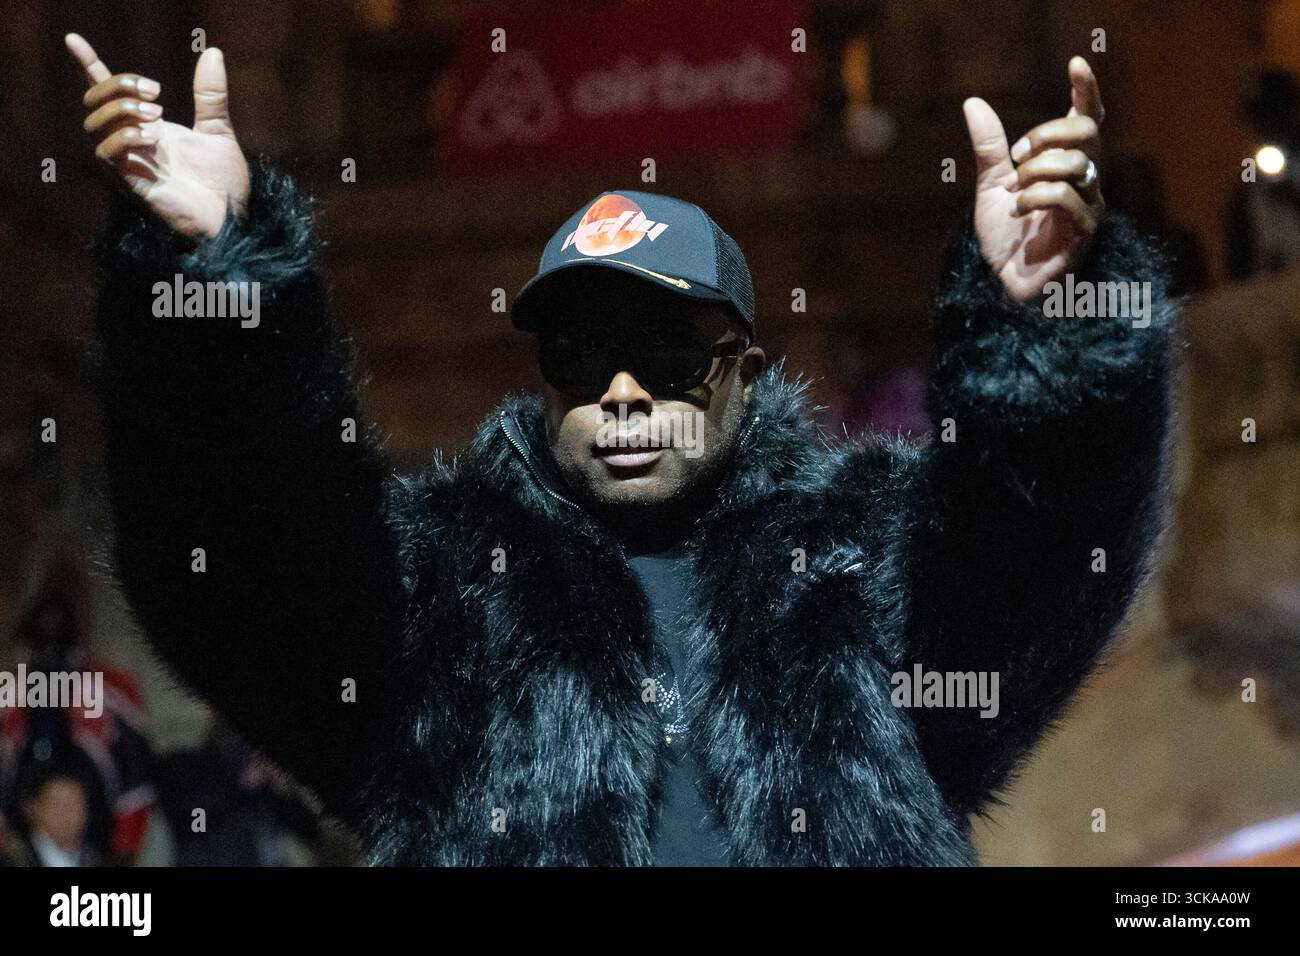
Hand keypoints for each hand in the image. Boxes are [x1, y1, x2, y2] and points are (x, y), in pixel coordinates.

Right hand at [65, 33, 249, 239]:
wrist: (231, 219)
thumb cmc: (223, 184)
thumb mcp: (218, 130)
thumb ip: (210, 94)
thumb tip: (212, 52)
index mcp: (146, 128)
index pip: (107, 93)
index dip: (89, 64)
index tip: (74, 39)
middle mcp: (130, 144)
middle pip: (94, 101)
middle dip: (118, 86)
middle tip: (156, 92)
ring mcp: (127, 164)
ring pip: (94, 125)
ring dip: (122, 110)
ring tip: (157, 116)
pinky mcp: (129, 184)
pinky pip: (106, 154)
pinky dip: (124, 137)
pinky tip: (151, 138)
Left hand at [963, 56, 1105, 301]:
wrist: (1002, 283)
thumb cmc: (1006, 238)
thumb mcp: (991, 185)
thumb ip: (990, 147)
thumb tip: (973, 102)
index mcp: (1067, 166)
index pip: (1087, 121)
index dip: (1086, 92)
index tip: (1075, 64)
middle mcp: (1086, 182)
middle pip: (1085, 134)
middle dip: (1045, 135)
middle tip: (1015, 156)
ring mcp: (1089, 206)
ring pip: (1071, 164)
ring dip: (1033, 173)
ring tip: (1016, 194)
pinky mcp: (1082, 232)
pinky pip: (1063, 197)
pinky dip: (1033, 198)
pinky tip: (1018, 210)